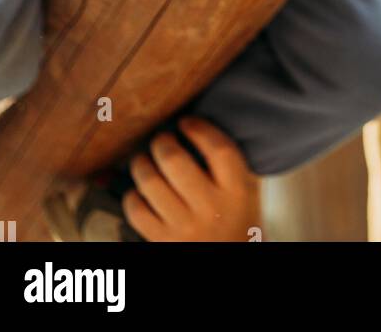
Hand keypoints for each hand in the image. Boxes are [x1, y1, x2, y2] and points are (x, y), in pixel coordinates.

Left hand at [121, 116, 261, 242]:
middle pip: (175, 161)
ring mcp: (186, 228)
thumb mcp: (247, 190)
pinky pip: (137, 211)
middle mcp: (212, 209)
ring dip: (141, 164)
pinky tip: (140, 191)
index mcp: (238, 191)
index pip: (219, 149)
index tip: (186, 121)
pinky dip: (132, 196)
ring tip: (144, 160)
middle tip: (162, 140)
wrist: (231, 259)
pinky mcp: (164, 243)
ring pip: (150, 183)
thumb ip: (231, 163)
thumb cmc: (237, 219)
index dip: (199, 129)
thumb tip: (198, 124)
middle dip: (162, 142)